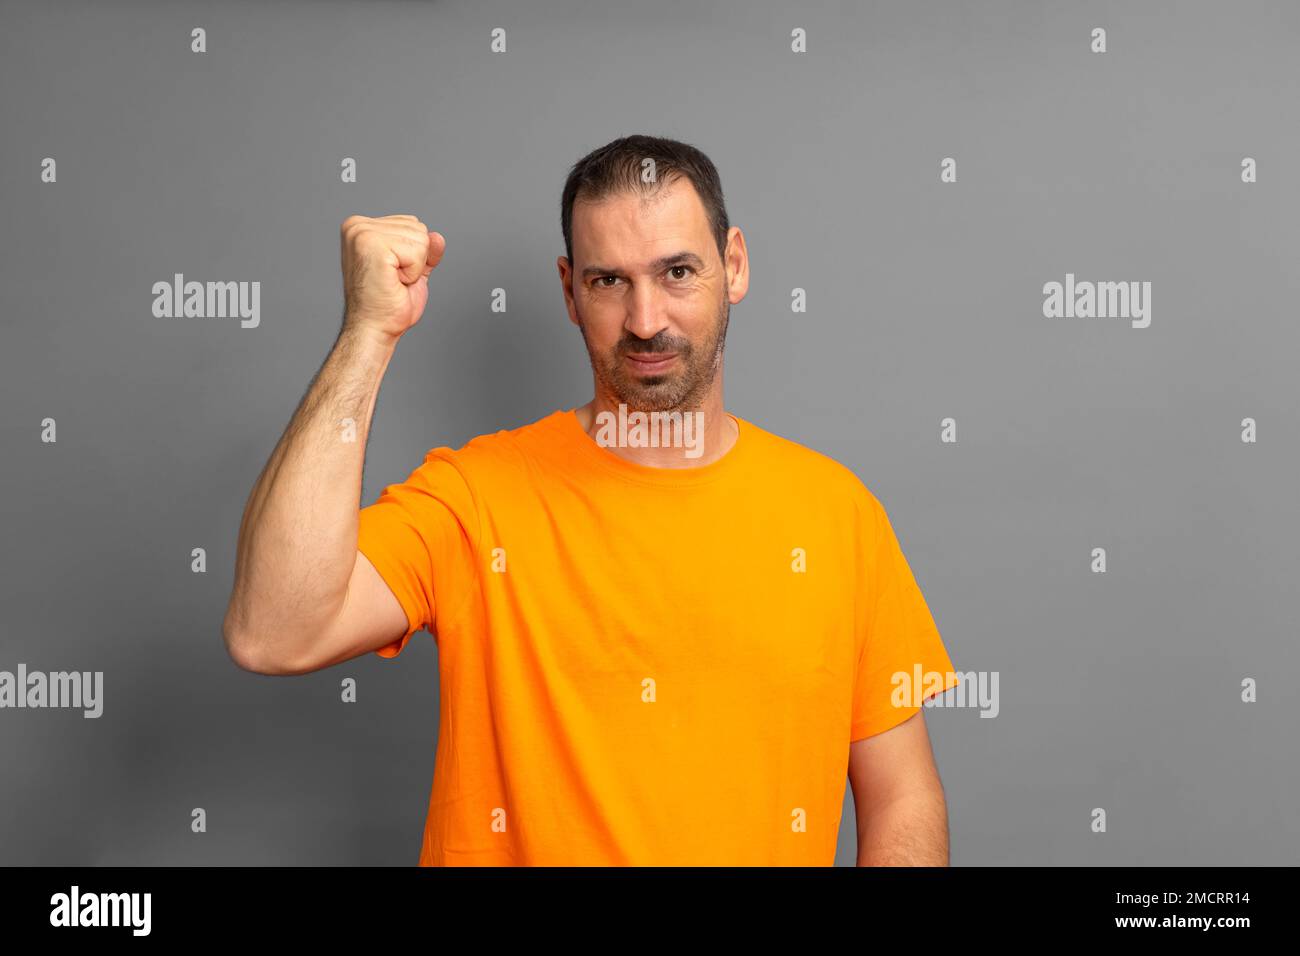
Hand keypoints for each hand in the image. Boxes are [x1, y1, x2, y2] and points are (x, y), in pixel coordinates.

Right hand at [339, 214, 444, 341]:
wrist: (374, 329)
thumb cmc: (387, 306)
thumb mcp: (413, 271)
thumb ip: (425, 250)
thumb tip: (437, 236)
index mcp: (361, 227)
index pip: (412, 224)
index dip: (413, 255)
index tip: (392, 274)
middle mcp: (357, 226)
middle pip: (418, 228)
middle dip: (415, 260)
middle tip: (393, 280)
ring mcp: (362, 233)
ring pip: (420, 238)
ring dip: (413, 268)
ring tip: (392, 281)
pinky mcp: (373, 245)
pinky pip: (417, 252)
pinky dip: (413, 273)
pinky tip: (393, 282)